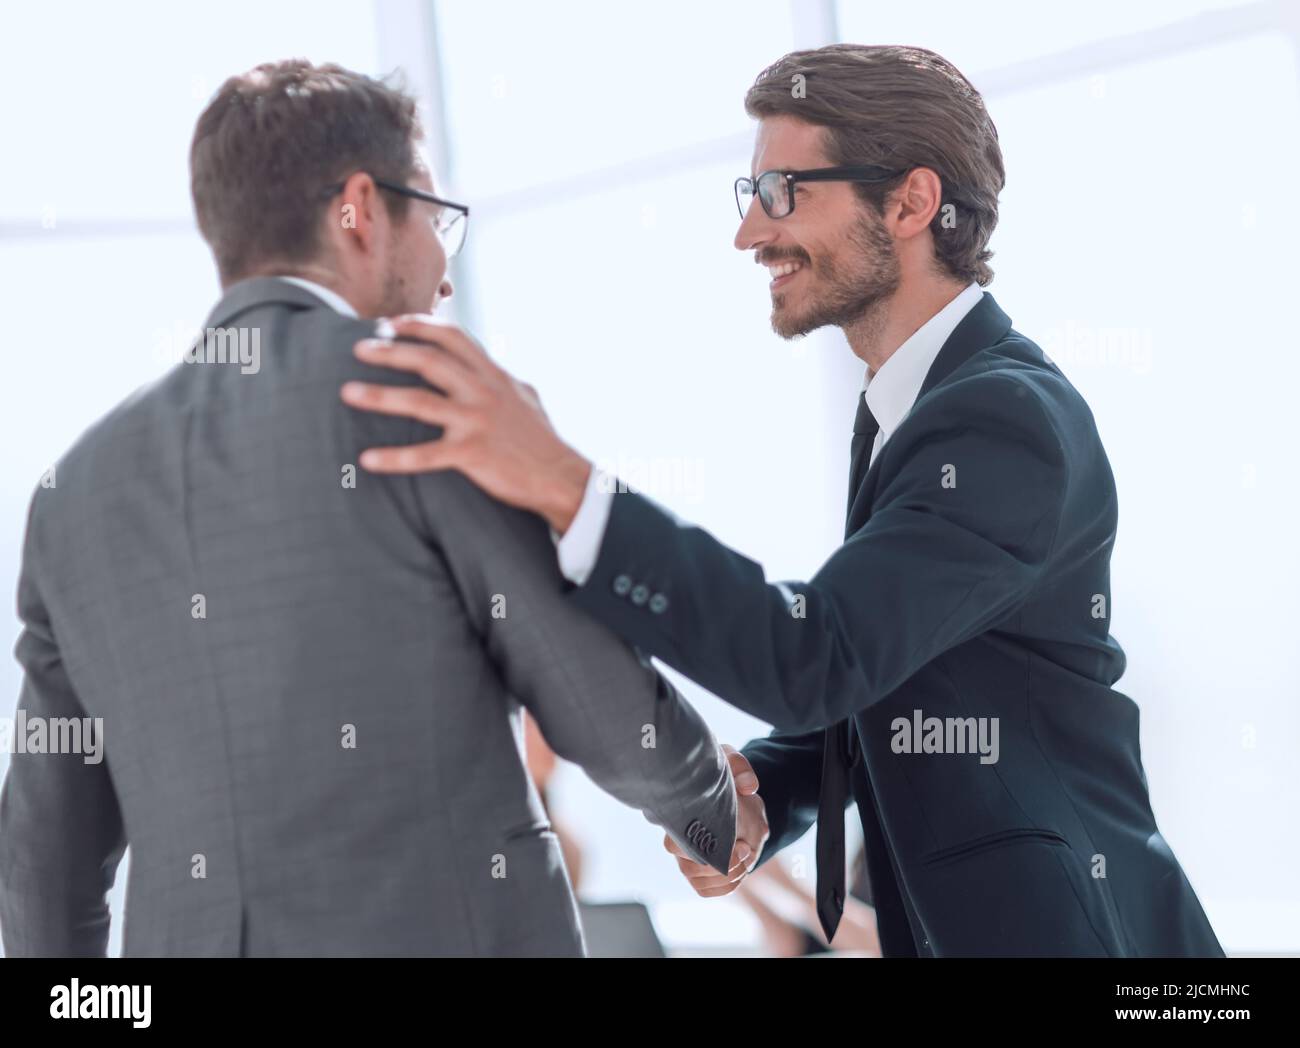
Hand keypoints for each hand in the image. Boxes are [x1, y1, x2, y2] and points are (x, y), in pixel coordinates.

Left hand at [341, 316, 590, 532]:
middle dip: (389, 351)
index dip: (417, 325)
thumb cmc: (541, 439)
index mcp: (493, 374)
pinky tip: (367, 459)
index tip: (388, 323)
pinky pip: (425, 455)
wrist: (559, 476)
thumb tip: (493, 365)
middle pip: (428, 360)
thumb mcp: (525, 396)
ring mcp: (477, 421)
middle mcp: (483, 391)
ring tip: (346, 393)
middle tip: (357, 348)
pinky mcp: (472, 454)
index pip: (452, 337)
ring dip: (379, 395)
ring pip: (419, 401)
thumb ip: (502, 377)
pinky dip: (394, 458)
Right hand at [666, 745, 768, 897]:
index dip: (707, 850)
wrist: (736, 801)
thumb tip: (748, 786)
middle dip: (724, 864)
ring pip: (700, 882)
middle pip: (691, 869)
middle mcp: (675, 842)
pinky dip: (729, 884)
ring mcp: (685, 861)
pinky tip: (739, 866)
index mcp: (677, 817)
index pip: (676, 844)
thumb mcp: (731, 763)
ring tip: (743, 853)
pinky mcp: (698, 876)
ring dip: (730, 874)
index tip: (736, 842)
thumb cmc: (724, 778)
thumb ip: (741, 768)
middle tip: (743, 847)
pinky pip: (708, 891)